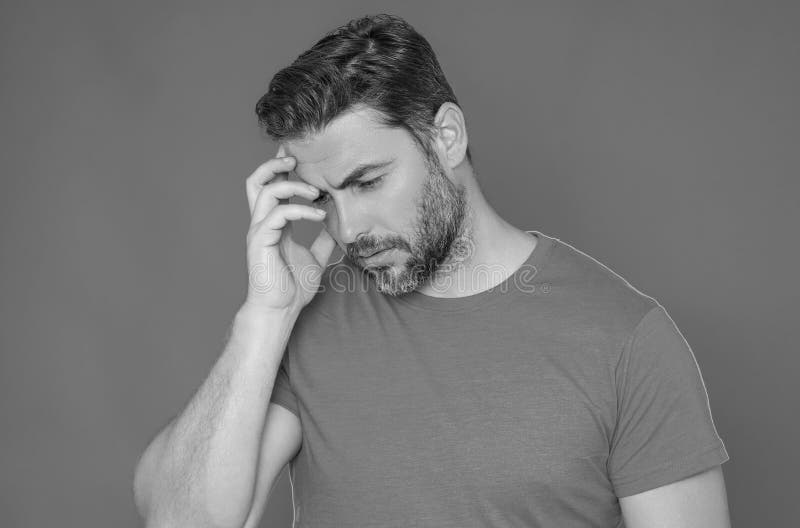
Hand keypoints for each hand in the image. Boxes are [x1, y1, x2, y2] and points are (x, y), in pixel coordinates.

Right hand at [243, 147, 335, 313]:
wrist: (280, 311)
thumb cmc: (292, 288)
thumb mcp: (316, 258)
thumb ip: (323, 241)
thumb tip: (337, 228)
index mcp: (273, 224)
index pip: (273, 187)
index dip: (282, 169)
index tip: (302, 156)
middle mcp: (262, 223)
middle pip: (256, 181)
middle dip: (274, 164)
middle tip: (296, 158)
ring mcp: (259, 231)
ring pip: (265, 191)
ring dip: (292, 184)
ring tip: (317, 191)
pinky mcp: (260, 241)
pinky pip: (277, 214)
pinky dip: (300, 209)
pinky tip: (319, 215)